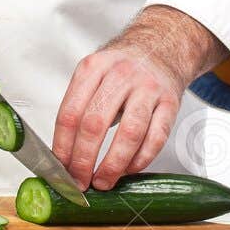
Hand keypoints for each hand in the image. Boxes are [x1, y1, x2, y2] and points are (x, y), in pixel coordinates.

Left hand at [52, 6, 224, 189]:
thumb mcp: (94, 74)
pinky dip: (140, 160)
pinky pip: (156, 138)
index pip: (70, 113)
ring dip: (112, 165)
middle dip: (83, 160)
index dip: (63, 146)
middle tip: (79, 181)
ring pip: (129, 134)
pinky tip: (128, 169)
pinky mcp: (170, 103)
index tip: (60, 169)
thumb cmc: (122, 69)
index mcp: (94, 67)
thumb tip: (64, 155)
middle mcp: (121, 75)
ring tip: (103, 181)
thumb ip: (80, 107)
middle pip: (95, 124)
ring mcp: (148, 88)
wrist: (162, 48)